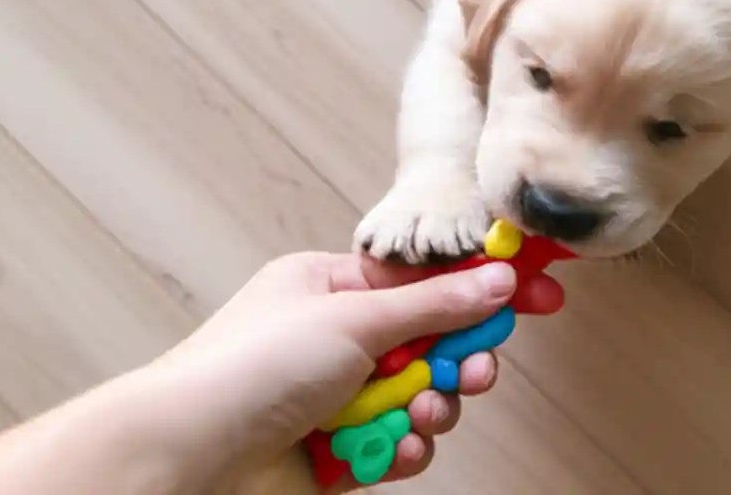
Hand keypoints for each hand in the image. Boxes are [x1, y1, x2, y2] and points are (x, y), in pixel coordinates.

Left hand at [144, 251, 563, 490]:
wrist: (192, 453)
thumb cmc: (251, 366)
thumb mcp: (352, 318)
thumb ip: (433, 304)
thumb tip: (496, 280)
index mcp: (330, 285)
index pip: (424, 277)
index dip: (482, 285)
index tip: (539, 292)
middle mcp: (336, 337)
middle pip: (430, 341)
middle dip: (458, 359)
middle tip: (479, 371)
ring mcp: (337, 395)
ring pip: (420, 396)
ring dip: (431, 408)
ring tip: (424, 415)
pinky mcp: (339, 448)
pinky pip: (397, 443)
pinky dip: (405, 447)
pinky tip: (398, 449)